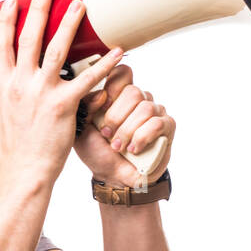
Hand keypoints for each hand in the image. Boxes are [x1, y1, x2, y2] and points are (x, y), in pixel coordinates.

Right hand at [0, 0, 123, 185]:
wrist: (26, 172)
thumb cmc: (9, 151)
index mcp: (4, 86)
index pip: (2, 45)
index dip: (7, 20)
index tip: (13, 2)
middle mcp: (22, 84)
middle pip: (30, 37)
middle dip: (38, 9)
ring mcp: (43, 93)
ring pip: (56, 49)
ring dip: (69, 24)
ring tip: (79, 5)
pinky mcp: (64, 104)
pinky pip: (87, 79)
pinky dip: (104, 65)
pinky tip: (118, 51)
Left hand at [73, 62, 175, 187]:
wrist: (112, 177)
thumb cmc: (98, 152)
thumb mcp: (82, 128)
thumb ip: (86, 107)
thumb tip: (100, 94)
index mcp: (119, 96)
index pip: (123, 73)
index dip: (113, 85)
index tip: (102, 104)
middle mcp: (139, 101)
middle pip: (133, 91)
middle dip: (116, 116)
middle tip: (107, 134)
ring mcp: (155, 112)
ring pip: (146, 108)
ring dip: (128, 131)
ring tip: (118, 147)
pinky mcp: (167, 128)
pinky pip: (157, 124)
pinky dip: (141, 138)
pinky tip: (133, 150)